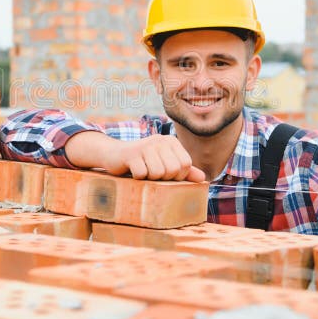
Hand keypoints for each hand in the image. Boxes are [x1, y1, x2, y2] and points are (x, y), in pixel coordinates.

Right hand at [66, 132, 205, 182]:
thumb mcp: (164, 164)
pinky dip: (137, 178)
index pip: (185, 165)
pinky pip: (141, 174)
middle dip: (163, 178)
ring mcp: (145, 145)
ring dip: (149, 178)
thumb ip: (184, 171)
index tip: (165, 174)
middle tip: (152, 173)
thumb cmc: (143, 162)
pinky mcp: (131, 153)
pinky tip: (133, 170)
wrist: (114, 154)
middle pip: (172, 170)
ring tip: (143, 171)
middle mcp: (159, 140)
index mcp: (171, 141)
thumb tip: (203, 179)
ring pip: (157, 173)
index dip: (177, 175)